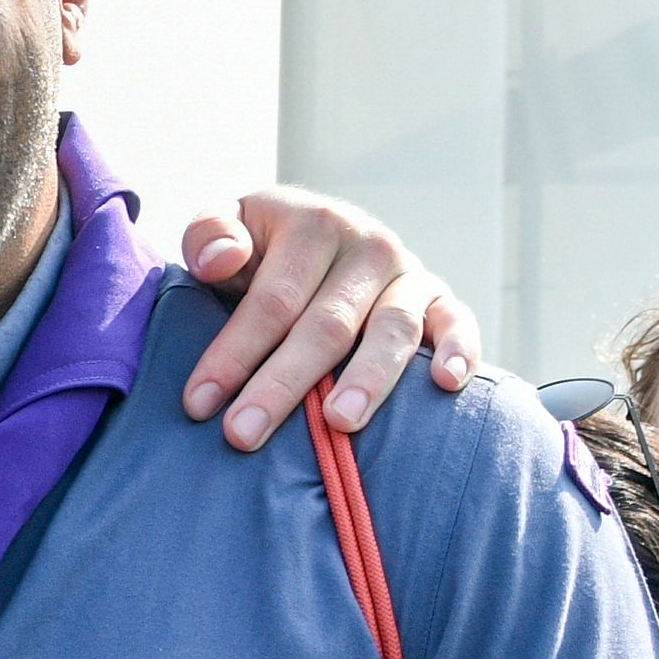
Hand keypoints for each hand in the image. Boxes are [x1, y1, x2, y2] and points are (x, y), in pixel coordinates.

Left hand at [172, 188, 482, 450]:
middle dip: (282, 384)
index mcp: (314, 223)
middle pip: (326, 324)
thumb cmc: (262, 246)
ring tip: (339, 423)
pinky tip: (445, 383)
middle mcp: (369, 245)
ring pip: (392, 330)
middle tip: (243, 435)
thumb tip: (222, 260)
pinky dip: (460, 350)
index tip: (199, 404)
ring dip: (367, 379)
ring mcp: (409, 273)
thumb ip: (211, 235)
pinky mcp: (441, 298)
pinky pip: (458, 322)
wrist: (320, 233)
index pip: (273, 300)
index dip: (234, 352)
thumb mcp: (228, 225)